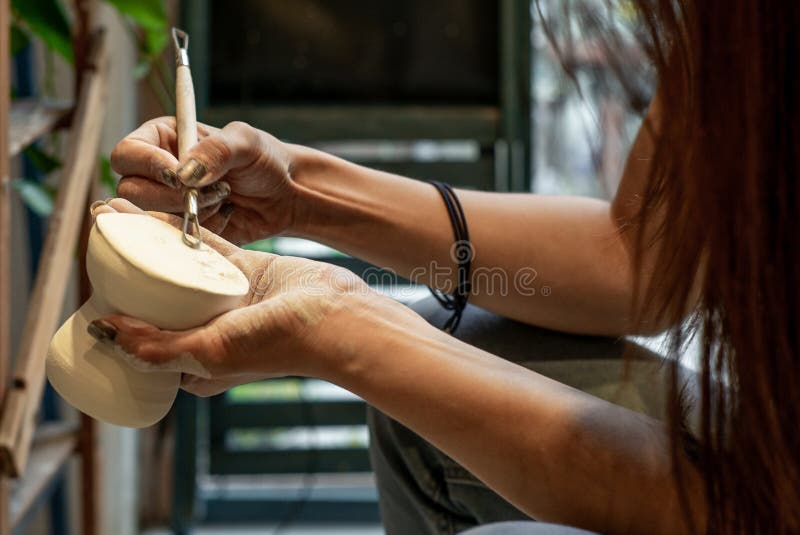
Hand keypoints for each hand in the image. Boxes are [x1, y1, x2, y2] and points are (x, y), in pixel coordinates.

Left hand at [88, 198, 383, 396]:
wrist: (336, 316)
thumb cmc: (278, 344)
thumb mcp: (209, 353)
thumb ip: (156, 347)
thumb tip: (103, 330)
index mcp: (197, 364)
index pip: (142, 339)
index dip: (115, 315)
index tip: (90, 288)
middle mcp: (210, 331)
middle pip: (156, 300)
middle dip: (125, 273)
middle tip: (98, 246)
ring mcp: (227, 300)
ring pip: (176, 269)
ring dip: (147, 245)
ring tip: (117, 219)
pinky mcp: (245, 271)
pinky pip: (206, 247)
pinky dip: (181, 232)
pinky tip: (157, 213)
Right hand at [111, 117, 298, 243]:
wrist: (285, 195)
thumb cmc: (264, 159)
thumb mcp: (245, 142)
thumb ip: (215, 150)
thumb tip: (183, 172)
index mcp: (162, 140)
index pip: (127, 154)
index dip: (147, 166)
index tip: (178, 176)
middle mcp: (157, 173)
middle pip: (130, 192)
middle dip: (171, 196)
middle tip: (209, 192)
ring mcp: (167, 205)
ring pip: (150, 219)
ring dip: (190, 213)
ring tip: (222, 199)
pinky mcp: (182, 231)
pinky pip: (177, 240)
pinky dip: (204, 231)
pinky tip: (226, 215)